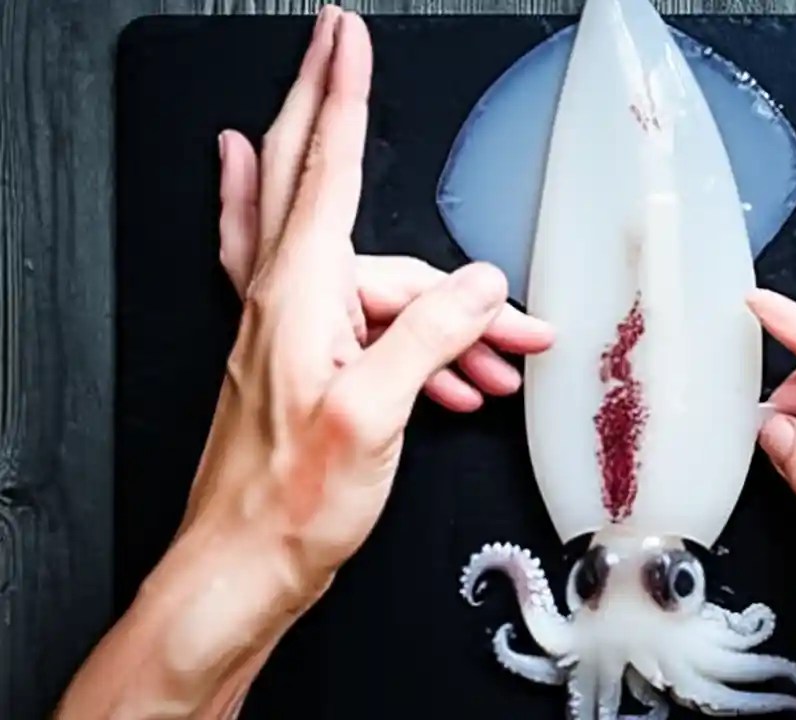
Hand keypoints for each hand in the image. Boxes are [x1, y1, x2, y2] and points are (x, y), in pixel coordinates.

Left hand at [57, 8, 551, 717]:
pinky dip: (421, 338)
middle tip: (339, 46)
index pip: (323, 166)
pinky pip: (360, 316)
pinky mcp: (301, 364)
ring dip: (446, 313)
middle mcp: (284, 298)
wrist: (243, 567)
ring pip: (375, 282)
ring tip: (507, 356)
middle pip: (313, 179)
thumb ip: (430, 335)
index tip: (344, 37)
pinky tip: (457, 359)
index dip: (340, 94)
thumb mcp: (375, 415)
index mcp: (298, 294)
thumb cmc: (292, 502)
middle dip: (331, 108)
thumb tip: (482, 286)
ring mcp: (288, 328)